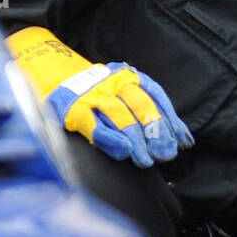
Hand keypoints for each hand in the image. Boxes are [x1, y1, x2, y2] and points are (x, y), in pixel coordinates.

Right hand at [46, 62, 193, 167]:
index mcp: (128, 76)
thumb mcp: (124, 95)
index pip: (156, 96)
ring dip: (136, 140)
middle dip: (156, 131)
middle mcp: (112, 81)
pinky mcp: (74, 110)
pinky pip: (94, 127)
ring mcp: (92, 94)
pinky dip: (111, 140)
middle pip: (140, 105)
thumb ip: (151, 114)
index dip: (171, 120)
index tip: (182, 142)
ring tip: (146, 160)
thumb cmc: (99, 94)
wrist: (52, 76)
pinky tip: (124, 153)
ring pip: (120, 116)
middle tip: (166, 154)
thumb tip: (183, 141)